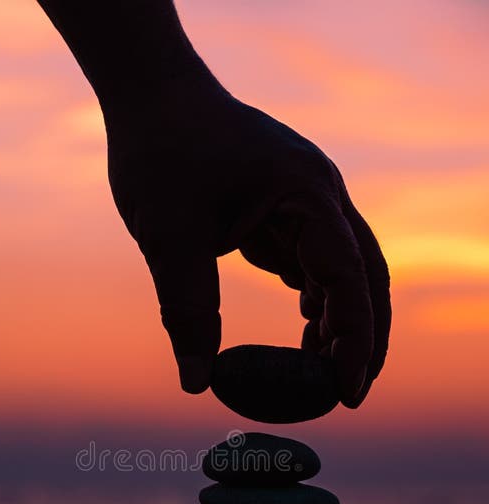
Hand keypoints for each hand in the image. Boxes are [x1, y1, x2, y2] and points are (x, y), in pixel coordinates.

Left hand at [106, 87, 389, 406]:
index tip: (348, 394)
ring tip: (316, 373)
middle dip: (363, 338)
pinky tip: (305, 331)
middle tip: (345, 395)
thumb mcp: (169, 236)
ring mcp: (306, 203)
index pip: (350, 279)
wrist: (150, 95)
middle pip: (366, 278)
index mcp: (307, 194)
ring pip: (344, 273)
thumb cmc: (160, 152)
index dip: (356, 341)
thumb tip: (196, 384)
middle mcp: (320, 197)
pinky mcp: (285, 211)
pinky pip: (315, 263)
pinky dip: (317, 302)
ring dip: (340, 323)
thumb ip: (187, 310)